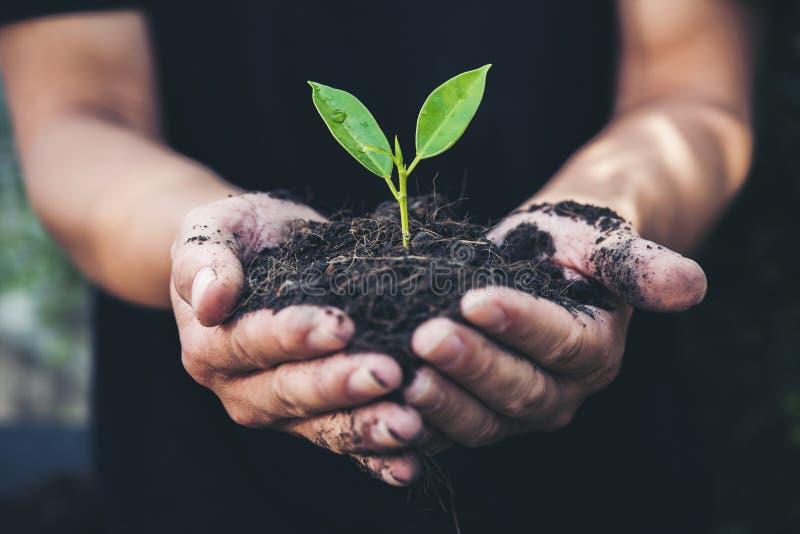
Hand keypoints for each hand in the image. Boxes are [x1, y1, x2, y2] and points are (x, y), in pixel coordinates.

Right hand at [170, 192, 425, 484]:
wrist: (259, 254)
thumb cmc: (239, 236)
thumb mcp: (213, 229)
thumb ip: (204, 259)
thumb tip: (210, 300)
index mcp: (211, 344)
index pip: (252, 343)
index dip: (294, 337)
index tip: (340, 325)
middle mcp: (241, 388)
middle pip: (290, 391)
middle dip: (339, 385)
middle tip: (387, 373)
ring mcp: (280, 410)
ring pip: (321, 425)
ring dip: (365, 428)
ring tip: (408, 425)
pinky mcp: (314, 420)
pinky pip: (343, 444)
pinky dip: (375, 458)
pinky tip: (409, 464)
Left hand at [405, 202, 706, 445]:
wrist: (539, 261)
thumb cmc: (572, 247)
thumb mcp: (605, 245)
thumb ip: (640, 266)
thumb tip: (692, 286)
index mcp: (595, 353)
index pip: (561, 344)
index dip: (520, 325)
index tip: (477, 299)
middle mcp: (558, 390)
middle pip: (518, 391)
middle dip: (472, 366)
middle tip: (426, 337)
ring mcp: (512, 407)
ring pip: (481, 420)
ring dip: (441, 402)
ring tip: (402, 376)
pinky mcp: (473, 410)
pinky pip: (446, 428)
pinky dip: (417, 423)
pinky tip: (385, 404)